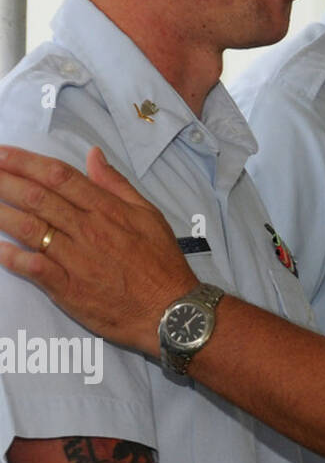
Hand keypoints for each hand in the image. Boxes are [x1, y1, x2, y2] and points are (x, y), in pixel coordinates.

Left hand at [0, 145, 195, 352]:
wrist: (170, 309)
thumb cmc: (161, 262)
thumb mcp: (149, 215)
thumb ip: (117, 185)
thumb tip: (93, 156)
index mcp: (107, 209)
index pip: (60, 177)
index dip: (26, 162)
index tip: (2, 153)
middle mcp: (88, 229)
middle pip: (37, 198)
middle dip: (4, 181)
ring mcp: (76, 259)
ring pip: (29, 229)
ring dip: (0, 213)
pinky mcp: (68, 288)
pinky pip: (32, 268)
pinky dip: (10, 257)